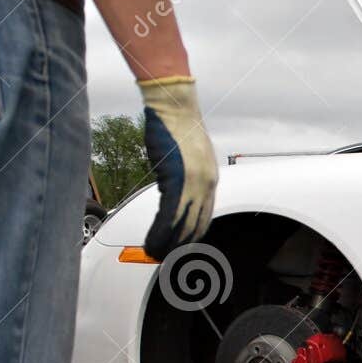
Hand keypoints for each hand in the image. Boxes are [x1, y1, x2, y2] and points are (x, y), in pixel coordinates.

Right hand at [138, 76, 217, 257]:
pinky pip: (170, 216)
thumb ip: (183, 175)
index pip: (203, 217)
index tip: (178, 246)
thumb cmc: (175, 126)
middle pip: (194, 226)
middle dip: (179, 245)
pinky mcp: (179, 181)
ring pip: (182, 226)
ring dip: (167, 244)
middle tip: (164, 257)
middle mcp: (207, 186)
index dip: (190, 235)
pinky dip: (159, 233)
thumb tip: (172, 189)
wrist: (174, 105)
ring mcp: (194, 184)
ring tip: (153, 254)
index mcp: (210, 181)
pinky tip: (150, 243)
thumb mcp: (185, 156)